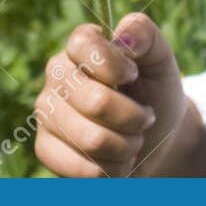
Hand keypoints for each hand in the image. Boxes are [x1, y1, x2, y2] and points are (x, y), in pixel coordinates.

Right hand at [33, 10, 189, 176]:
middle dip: (134, 118)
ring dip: (126, 147)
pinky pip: (78, 168)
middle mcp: (57, 74)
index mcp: (80, 45)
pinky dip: (111, 171)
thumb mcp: (160, 58)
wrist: (156, 138)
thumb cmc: (156, 91)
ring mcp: (46, 112)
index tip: (134, 77)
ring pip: (92, 139)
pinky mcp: (45, 148)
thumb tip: (122, 37)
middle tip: (145, 118)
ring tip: (132, 141)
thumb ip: (143, 33)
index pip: (83, 46)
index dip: (115, 66)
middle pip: (96, 102)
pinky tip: (116, 161)